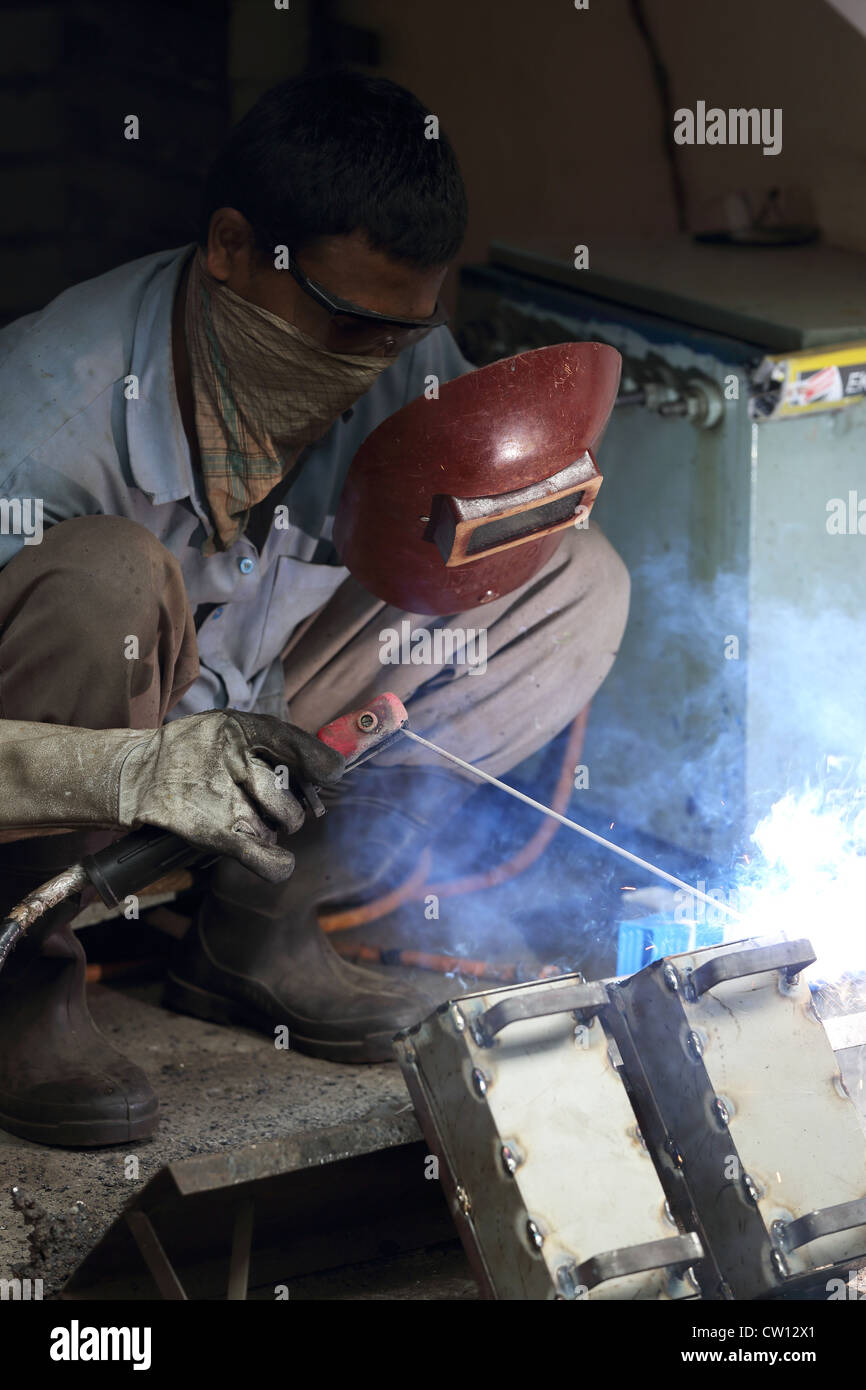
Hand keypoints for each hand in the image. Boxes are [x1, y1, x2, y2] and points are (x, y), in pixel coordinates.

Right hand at [116, 710, 344, 879]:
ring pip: (277, 829)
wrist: (134, 773)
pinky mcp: (209, 832)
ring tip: (242, 819)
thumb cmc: (194, 753)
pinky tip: (280, 861)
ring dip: (269, 831)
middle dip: (290, 810)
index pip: (293, 743)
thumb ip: (276, 743)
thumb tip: (330, 768)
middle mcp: (232, 761)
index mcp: (239, 730)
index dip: (320, 763)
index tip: (331, 774)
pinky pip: (263, 857)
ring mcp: (221, 799)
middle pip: (290, 800)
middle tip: (269, 806)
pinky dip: (277, 864)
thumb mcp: (229, 729)